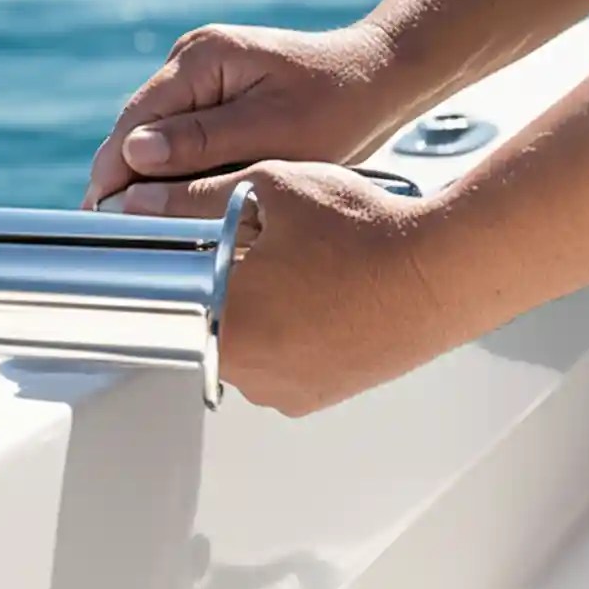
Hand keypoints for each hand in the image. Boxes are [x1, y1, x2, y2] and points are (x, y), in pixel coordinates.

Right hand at [84, 23, 411, 208]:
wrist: (376, 80)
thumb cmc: (337, 104)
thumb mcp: (272, 131)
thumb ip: (201, 142)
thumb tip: (133, 155)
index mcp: (201, 58)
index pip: (134, 123)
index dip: (112, 175)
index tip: (99, 221)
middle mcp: (189, 61)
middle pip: (134, 131)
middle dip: (121, 182)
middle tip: (111, 238)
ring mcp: (196, 78)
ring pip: (151, 139)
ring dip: (144, 180)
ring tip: (134, 231)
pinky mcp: (208, 98)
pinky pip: (176, 140)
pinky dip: (170, 173)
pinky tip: (166, 208)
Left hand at [128, 161, 454, 416]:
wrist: (444, 271)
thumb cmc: (363, 230)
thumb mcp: (268, 190)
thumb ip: (195, 198)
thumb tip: (144, 200)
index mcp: (224, 324)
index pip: (167, 300)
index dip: (179, 267)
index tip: (195, 251)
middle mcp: (248, 372)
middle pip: (202, 324)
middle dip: (217, 286)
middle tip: (255, 251)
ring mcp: (282, 391)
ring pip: (240, 346)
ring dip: (252, 313)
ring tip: (293, 273)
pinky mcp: (315, 397)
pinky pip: (277, 364)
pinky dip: (285, 335)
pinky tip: (314, 299)